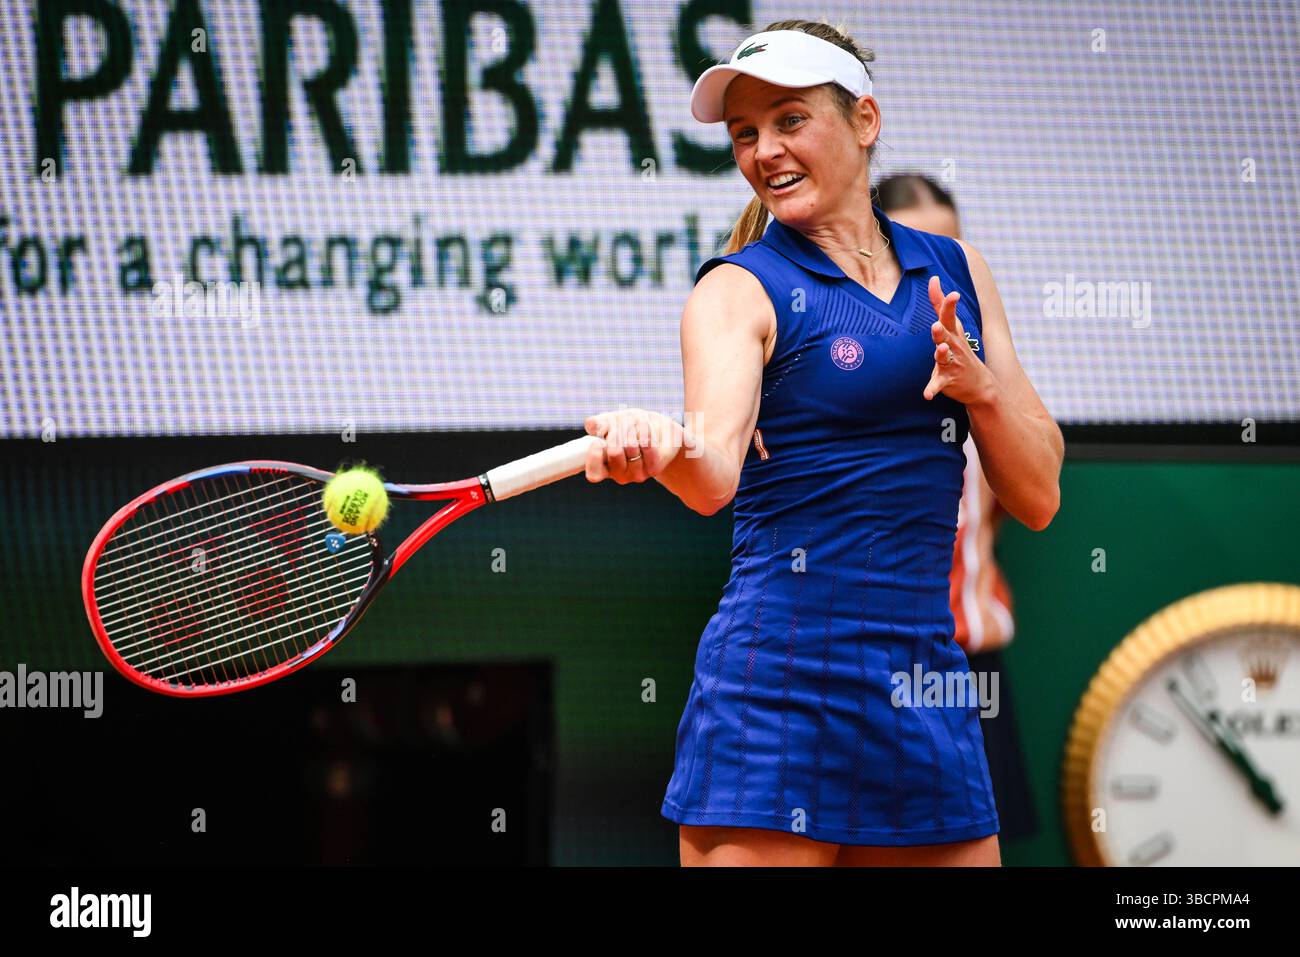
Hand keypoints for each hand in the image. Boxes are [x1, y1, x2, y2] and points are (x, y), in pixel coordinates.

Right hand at [583, 408, 685, 484]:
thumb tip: (594, 427)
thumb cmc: (630, 427)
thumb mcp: (610, 421)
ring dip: (632, 425)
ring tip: (636, 423)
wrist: (659, 429)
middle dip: (617, 429)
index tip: (598, 440)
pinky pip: (646, 443)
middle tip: (622, 423)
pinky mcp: (653, 468)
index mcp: (603, 467)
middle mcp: (619, 474)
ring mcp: (637, 474)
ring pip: (630, 444)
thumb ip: (597, 424)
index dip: (594, 456)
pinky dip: (644, 428)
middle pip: (614, 452)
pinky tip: (646, 425)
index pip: (593, 473)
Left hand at [923, 275, 994, 404]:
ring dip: (941, 353)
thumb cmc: (960, 351)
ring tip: (939, 350)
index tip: (948, 290)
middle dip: (942, 330)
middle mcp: (953, 346)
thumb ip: (940, 305)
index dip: (946, 304)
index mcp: (953, 333)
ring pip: (944, 357)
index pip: (948, 316)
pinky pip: (938, 384)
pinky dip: (932, 389)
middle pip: (946, 335)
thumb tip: (933, 279)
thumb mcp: (952, 328)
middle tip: (936, 324)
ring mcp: (951, 363)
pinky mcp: (947, 380)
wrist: (980, 385)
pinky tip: (926, 395)